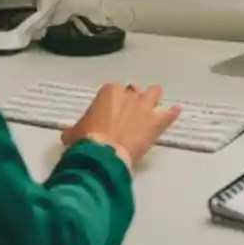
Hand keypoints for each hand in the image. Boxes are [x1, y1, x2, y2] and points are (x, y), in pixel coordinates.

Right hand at [61, 83, 180, 171]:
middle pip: (134, 91)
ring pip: (153, 94)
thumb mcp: (75, 133)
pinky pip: (169, 113)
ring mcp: (145, 108)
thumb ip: (74, 130)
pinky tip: (175, 111)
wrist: (105, 153)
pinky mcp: (157, 122)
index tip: (108, 112)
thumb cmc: (89, 140)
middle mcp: (129, 96)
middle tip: (129, 108)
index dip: (110, 102)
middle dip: (133, 98)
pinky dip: (172, 113)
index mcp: (109, 92)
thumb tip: (68, 134)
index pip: (112, 91)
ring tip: (153, 102)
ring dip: (153, 99)